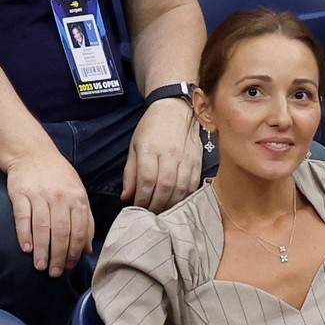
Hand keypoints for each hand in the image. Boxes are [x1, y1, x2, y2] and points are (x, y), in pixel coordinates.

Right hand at [6, 150, 93, 276]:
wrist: (32, 152)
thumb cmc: (59, 177)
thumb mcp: (78, 194)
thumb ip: (86, 221)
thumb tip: (87, 249)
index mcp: (78, 199)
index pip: (79, 231)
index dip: (75, 252)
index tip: (71, 266)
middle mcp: (60, 197)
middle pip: (61, 232)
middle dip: (59, 256)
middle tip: (55, 273)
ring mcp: (40, 195)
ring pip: (42, 228)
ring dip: (42, 250)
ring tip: (40, 266)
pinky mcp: (20, 193)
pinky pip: (23, 217)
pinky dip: (24, 234)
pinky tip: (26, 248)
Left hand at [121, 98, 200, 212]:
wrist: (176, 109)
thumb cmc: (152, 128)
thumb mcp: (134, 146)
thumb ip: (130, 172)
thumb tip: (126, 197)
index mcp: (150, 148)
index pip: (146, 180)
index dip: (142, 199)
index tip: (137, 208)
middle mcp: (169, 153)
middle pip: (164, 187)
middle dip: (156, 205)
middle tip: (149, 215)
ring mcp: (186, 158)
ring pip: (180, 189)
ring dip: (170, 205)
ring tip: (162, 212)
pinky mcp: (198, 161)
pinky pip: (193, 185)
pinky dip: (185, 198)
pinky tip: (177, 203)